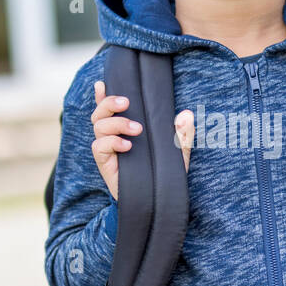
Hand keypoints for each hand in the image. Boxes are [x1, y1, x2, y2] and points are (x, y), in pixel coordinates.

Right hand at [91, 80, 193, 200]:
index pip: (109, 108)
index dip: (102, 95)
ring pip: (98, 126)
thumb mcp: (177, 152)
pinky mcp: (105, 163)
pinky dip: (111, 142)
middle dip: (108, 103)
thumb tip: (187, 114)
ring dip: (116, 123)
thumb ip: (182, 134)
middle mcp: (112, 136)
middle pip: (99, 112)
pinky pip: (99, 146)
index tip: (103, 84)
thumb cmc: (164, 173)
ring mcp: (107, 150)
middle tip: (126, 102)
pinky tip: (127, 146)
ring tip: (137, 130)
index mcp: (125, 129)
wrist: (158, 201)